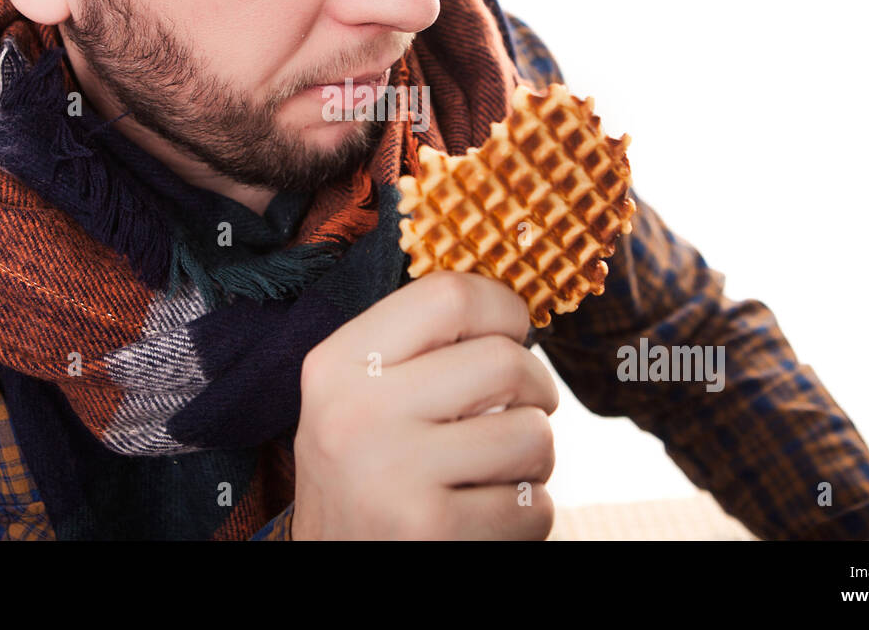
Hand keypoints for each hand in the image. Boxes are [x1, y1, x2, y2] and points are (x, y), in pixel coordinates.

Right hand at [292, 271, 558, 538]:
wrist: (333, 572)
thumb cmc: (364, 476)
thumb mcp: (357, 400)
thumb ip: (416, 350)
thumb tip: (512, 305)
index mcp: (337, 364)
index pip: (449, 295)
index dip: (503, 308)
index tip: (511, 333)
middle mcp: (356, 413)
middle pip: (505, 360)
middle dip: (536, 388)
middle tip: (519, 411)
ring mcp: (392, 474)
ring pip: (532, 434)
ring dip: (534, 458)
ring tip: (497, 472)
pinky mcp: (431, 531)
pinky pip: (532, 506)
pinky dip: (527, 516)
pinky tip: (485, 519)